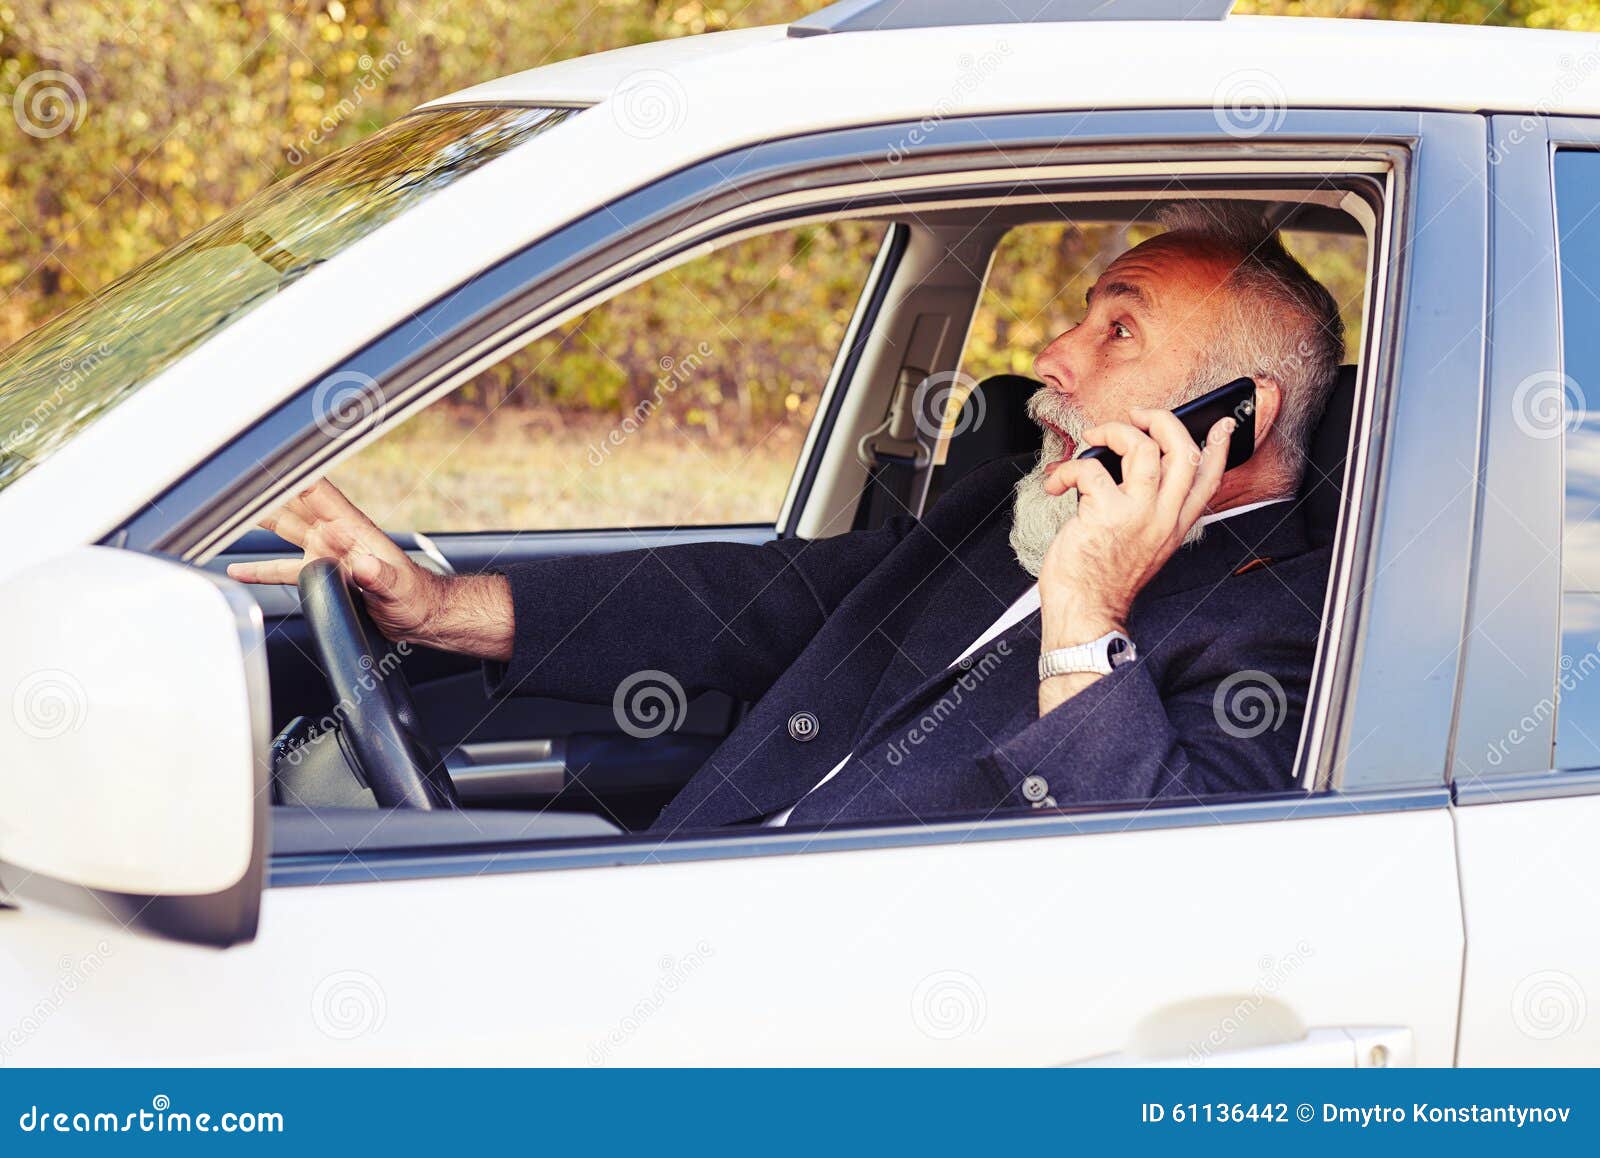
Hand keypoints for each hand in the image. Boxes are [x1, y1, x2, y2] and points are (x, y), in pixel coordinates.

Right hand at [226, 479, 443, 643]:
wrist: (418, 615)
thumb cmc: (415, 596)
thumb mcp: (399, 588)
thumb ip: (381, 576)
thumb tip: (366, 565)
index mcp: (352, 529)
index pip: (316, 491)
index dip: (290, 474)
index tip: (264, 461)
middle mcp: (334, 535)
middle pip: (291, 504)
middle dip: (264, 490)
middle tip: (231, 479)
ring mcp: (324, 554)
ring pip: (283, 529)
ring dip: (256, 520)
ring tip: (223, 512)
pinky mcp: (319, 576)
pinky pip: (282, 569)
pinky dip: (258, 569)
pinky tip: (237, 570)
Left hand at [1038, 408, 1234, 639]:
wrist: (1085, 611)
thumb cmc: (1102, 579)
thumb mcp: (1142, 545)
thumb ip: (1148, 511)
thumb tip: (1129, 470)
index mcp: (1175, 524)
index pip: (1209, 479)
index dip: (1220, 447)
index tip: (1223, 424)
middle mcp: (1164, 516)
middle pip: (1181, 450)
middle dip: (1160, 420)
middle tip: (1135, 417)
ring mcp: (1138, 513)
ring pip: (1142, 448)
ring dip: (1114, 432)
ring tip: (1094, 438)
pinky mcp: (1106, 513)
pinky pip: (1091, 468)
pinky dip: (1070, 469)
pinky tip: (1058, 484)